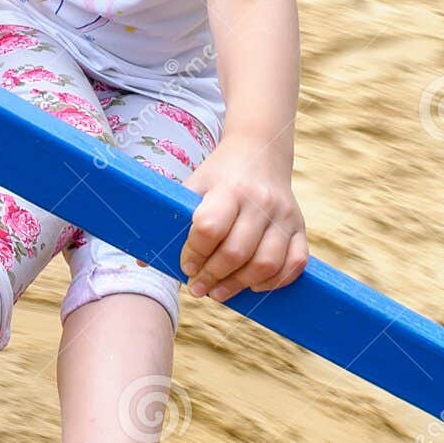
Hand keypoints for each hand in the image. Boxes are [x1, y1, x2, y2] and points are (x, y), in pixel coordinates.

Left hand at [179, 134, 307, 303]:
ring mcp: (284, 216)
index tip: (185, 265)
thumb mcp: (193, 186)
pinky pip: (295, 264)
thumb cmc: (219, 175)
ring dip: (240, 285)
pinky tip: (253, 284)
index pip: (209, 228)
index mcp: (229, 189)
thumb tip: (143, 262)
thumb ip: (171, 220)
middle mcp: (260, 201)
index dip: (194, 253)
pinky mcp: (300, 227)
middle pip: (236, 252)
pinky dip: (275, 281)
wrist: (260, 151)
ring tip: (220, 291)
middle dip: (212, 276)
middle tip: (198, 287)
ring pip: (266, 263)